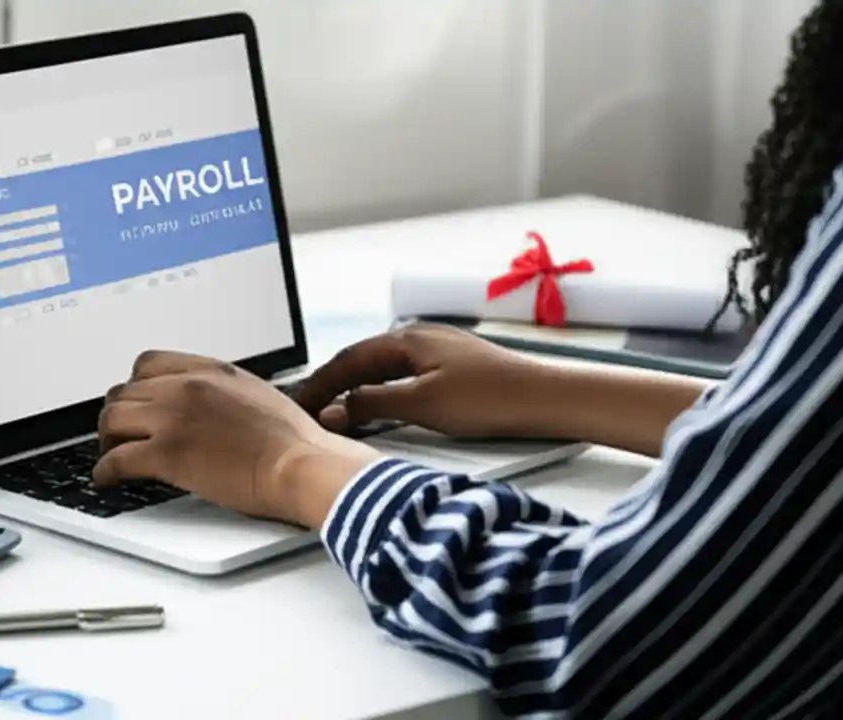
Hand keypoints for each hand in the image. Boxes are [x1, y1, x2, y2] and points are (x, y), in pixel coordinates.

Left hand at [94, 351, 380, 526]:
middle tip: (118, 433)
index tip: (135, 402)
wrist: (302, 464)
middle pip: (125, 391)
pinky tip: (107, 478)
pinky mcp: (167, 454)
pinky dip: (105, 470)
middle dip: (118, 415)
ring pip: (112, 419)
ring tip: (110, 455)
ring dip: (107, 439)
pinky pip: (116, 458)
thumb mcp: (257, 395)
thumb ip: (225, 394)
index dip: (135, 386)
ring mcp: (174, 418)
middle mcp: (187, 387)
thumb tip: (210, 410)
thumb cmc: (294, 441)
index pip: (149, 363)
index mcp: (211, 371)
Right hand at [296, 322, 711, 455]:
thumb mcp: (423, 405)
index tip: (298, 406)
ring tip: (333, 415)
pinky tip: (375, 411)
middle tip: (307, 411)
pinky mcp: (449, 368)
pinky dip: (379, 393)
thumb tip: (334, 409)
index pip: (347, 359)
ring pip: (380, 370)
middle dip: (331, 386)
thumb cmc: (490, 398)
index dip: (319, 384)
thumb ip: (373, 403)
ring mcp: (434, 351)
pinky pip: (400, 377)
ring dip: (354, 391)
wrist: (544, 398)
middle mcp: (418, 338)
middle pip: (361, 362)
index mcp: (407, 339)